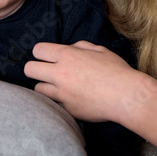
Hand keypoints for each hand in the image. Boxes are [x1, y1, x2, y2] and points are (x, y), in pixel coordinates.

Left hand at [25, 40, 139, 123]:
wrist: (126, 96)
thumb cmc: (117, 71)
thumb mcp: (100, 50)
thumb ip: (81, 46)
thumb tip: (70, 48)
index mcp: (68, 55)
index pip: (38, 50)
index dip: (42, 53)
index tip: (48, 57)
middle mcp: (61, 73)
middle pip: (29, 69)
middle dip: (35, 69)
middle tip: (46, 72)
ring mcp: (62, 93)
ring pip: (37, 89)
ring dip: (45, 87)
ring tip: (58, 87)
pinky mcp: (67, 109)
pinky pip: (53, 104)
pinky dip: (58, 101)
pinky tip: (70, 99)